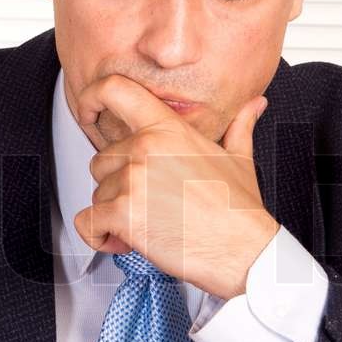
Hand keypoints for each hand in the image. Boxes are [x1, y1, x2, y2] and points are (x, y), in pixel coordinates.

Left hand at [73, 73, 279, 298]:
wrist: (243, 251)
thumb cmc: (238, 210)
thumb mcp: (239, 158)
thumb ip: (239, 125)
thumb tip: (254, 105)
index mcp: (168, 129)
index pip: (116, 90)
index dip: (92, 97)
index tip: (87, 111)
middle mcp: (146, 148)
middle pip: (101, 161)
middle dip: (118, 187)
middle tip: (149, 204)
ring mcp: (133, 179)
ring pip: (97, 195)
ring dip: (115, 214)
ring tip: (148, 223)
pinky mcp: (124, 212)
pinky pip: (88, 223)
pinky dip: (100, 236)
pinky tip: (126, 240)